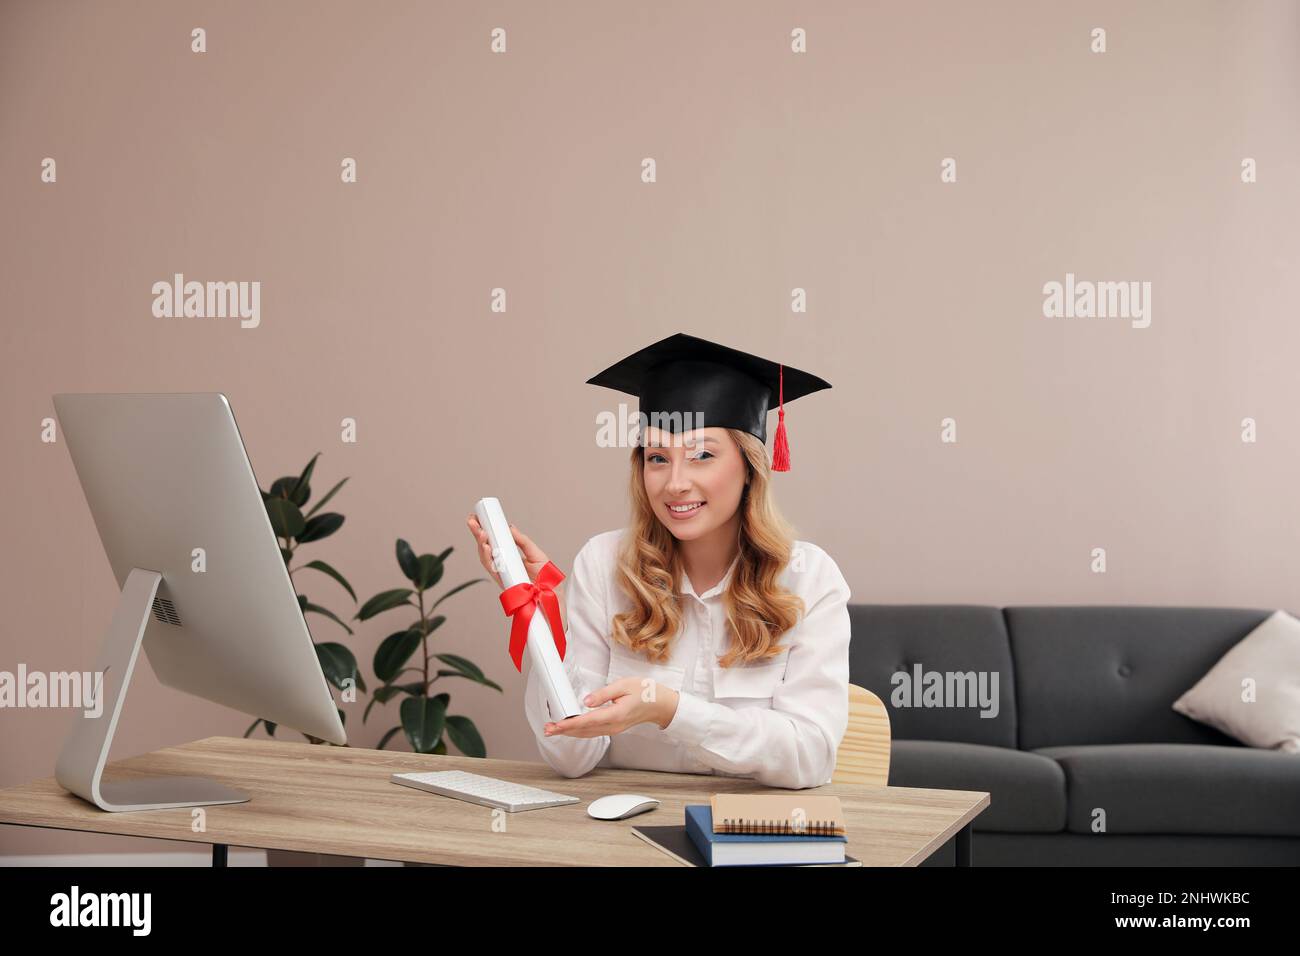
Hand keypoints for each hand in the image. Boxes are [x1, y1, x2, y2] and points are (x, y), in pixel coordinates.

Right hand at [465, 514, 563, 628]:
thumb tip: (510, 527)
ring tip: (481, 533)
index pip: (493, 542)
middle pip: (485, 549)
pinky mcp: (504, 584)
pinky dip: (489, 559)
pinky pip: (493, 570)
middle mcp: (502, 566)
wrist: (554, 601)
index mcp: (509, 557)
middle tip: (472, 520)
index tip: (477, 518)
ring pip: (485, 559)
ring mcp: (502, 575)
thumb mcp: (536, 555)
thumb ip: (523, 542)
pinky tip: (487, 548)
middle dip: (477, 534)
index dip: (483, 530)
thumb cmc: (547, 580)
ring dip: (481, 545)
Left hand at [543, 678, 679, 737]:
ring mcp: (613, 729)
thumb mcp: (624, 685)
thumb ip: (604, 693)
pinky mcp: (614, 728)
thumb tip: (586, 701)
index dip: (570, 724)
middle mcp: (613, 726)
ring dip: (570, 733)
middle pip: (584, 731)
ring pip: (587, 734)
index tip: (556, 725)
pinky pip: (593, 732)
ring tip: (554, 730)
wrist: (660, 704)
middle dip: (564, 731)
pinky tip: (571, 728)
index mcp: (615, 715)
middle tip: (547, 729)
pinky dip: (579, 731)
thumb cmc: (645, 692)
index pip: (587, 721)